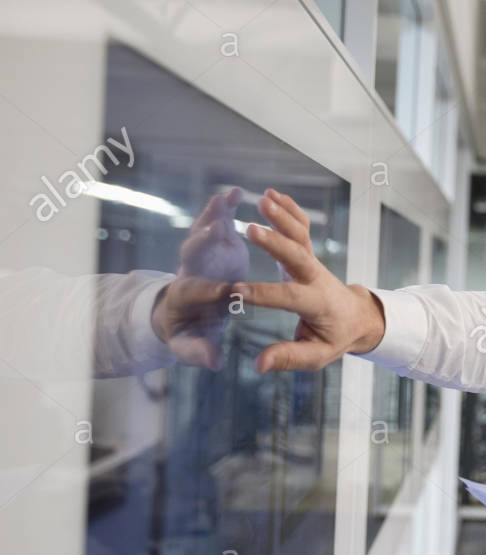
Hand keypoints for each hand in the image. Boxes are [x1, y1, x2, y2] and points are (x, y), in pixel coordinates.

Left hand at [150, 186, 248, 369]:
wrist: (180, 310)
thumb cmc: (188, 331)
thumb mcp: (190, 346)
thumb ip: (200, 352)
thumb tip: (214, 362)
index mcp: (187, 297)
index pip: (200, 293)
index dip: (213, 292)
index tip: (230, 293)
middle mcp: (191, 270)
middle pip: (192, 256)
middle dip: (201, 244)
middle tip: (213, 234)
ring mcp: (201, 254)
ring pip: (201, 232)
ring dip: (211, 216)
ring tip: (224, 199)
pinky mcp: (212, 243)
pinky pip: (215, 222)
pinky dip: (223, 207)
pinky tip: (236, 192)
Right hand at [231, 188, 385, 372]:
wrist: (358, 315)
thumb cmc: (335, 337)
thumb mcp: (317, 355)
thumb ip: (288, 357)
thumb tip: (258, 365)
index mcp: (316, 304)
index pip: (289, 298)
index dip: (263, 295)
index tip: (236, 292)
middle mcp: (316, 278)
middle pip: (297, 257)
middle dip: (275, 244)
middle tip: (251, 229)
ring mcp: (313, 262)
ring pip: (300, 236)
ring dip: (282, 217)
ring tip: (263, 198)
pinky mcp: (309, 254)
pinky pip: (302, 228)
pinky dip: (290, 210)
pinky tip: (271, 194)